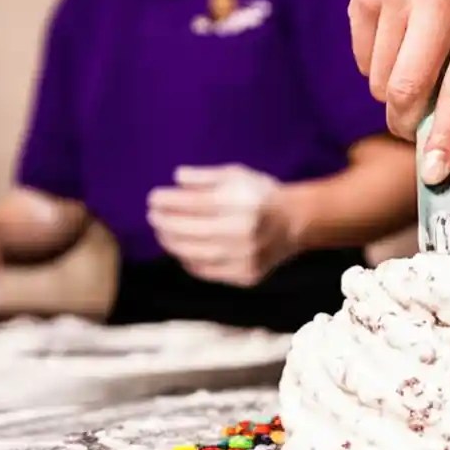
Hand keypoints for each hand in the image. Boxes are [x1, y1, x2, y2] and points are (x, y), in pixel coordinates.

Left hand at [147, 165, 298, 287]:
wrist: (296, 223)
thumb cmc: (261, 194)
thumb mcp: (237, 174)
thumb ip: (206, 176)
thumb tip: (177, 178)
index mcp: (241, 203)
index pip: (194, 204)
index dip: (169, 201)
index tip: (153, 198)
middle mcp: (243, 232)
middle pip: (191, 231)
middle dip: (165, 223)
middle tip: (153, 216)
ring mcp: (245, 257)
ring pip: (195, 254)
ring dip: (171, 243)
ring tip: (162, 233)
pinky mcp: (246, 275)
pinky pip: (207, 271)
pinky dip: (189, 261)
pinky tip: (181, 251)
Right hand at [351, 0, 449, 183]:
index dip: (447, 138)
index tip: (433, 174)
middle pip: (408, 92)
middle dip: (406, 125)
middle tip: (412, 128)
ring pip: (381, 85)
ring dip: (393, 96)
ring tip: (414, 65)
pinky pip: (362, 64)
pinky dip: (377, 70)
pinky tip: (396, 43)